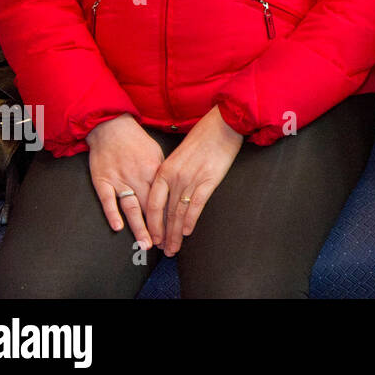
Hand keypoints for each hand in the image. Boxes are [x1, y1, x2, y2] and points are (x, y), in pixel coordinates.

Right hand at [85, 114, 164, 249]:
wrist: (111, 128)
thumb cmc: (136, 141)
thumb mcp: (156, 154)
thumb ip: (162, 174)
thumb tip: (171, 191)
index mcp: (153, 170)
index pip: (164, 199)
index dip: (169, 217)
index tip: (174, 231)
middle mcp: (137, 177)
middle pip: (150, 207)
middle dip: (157, 228)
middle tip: (163, 245)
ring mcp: (119, 180)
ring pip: (131, 208)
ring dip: (139, 227)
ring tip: (145, 243)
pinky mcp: (102, 181)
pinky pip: (108, 201)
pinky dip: (113, 214)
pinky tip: (118, 228)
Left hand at [146, 106, 243, 255]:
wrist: (223, 123)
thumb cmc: (203, 138)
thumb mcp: (179, 156)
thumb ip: (173, 174)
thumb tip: (171, 194)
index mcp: (165, 170)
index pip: (153, 204)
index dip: (152, 224)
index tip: (153, 238)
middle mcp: (175, 177)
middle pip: (166, 212)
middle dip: (164, 234)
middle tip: (164, 251)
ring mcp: (191, 179)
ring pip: (179, 212)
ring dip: (176, 233)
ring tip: (175, 248)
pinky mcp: (209, 179)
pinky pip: (196, 204)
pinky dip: (191, 219)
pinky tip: (188, 232)